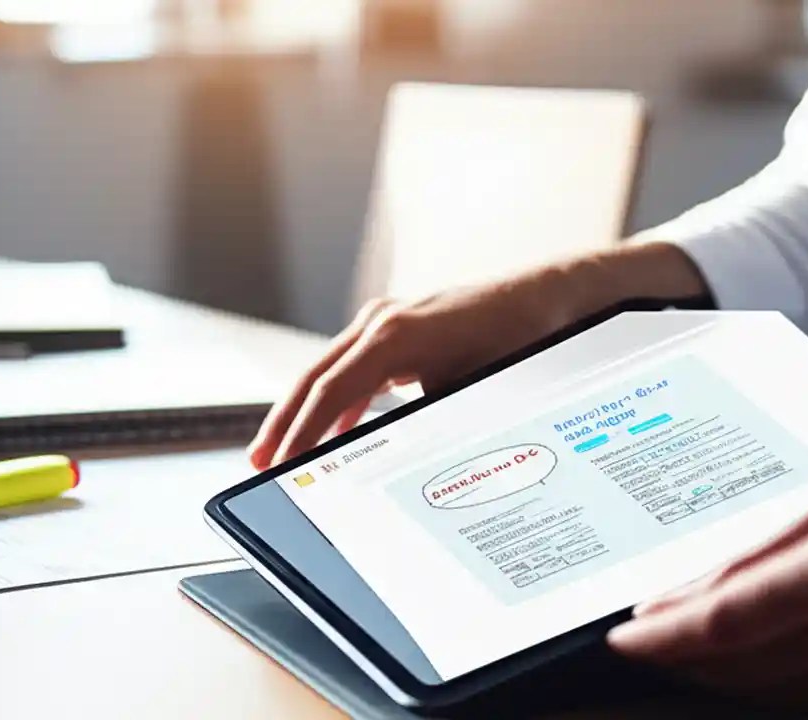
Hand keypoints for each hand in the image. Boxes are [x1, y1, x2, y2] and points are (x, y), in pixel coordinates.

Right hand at [247, 270, 572, 470]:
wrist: (549, 297)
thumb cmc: (517, 338)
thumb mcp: (469, 389)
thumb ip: (423, 420)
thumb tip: (385, 462)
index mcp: (392, 336)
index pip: (329, 391)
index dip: (301, 432)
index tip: (281, 464)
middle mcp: (381, 323)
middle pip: (315, 378)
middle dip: (285, 423)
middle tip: (258, 462)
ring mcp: (388, 323)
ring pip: (331, 373)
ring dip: (306, 413)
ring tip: (280, 452)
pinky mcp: (400, 332)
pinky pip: (356, 370)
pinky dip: (339, 402)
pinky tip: (333, 433)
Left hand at [608, 479, 807, 708]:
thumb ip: (747, 561)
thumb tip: (676, 595)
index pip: (719, 626)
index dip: (661, 639)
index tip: (620, 639)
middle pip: (737, 669)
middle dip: (677, 660)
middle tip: (638, 640)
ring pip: (770, 691)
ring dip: (711, 676)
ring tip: (670, 651)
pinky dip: (759, 682)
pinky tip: (734, 664)